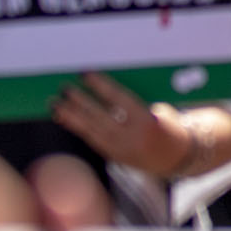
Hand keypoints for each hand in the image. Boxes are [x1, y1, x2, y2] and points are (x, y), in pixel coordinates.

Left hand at [51, 73, 190, 177]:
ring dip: (71, 115)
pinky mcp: (112, 155)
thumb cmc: (167, 125)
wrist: (174, 156)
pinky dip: (76, 127)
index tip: (85, 73)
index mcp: (146, 120)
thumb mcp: (158, 110)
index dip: (101, 86)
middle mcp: (131, 136)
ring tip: (55, 104)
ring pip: (90, 130)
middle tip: (64, 88)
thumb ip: (133, 104)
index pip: (118, 99)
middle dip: (79, 101)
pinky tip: (64, 118)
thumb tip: (104, 90)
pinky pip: (90, 138)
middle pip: (99, 116)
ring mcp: (120, 149)